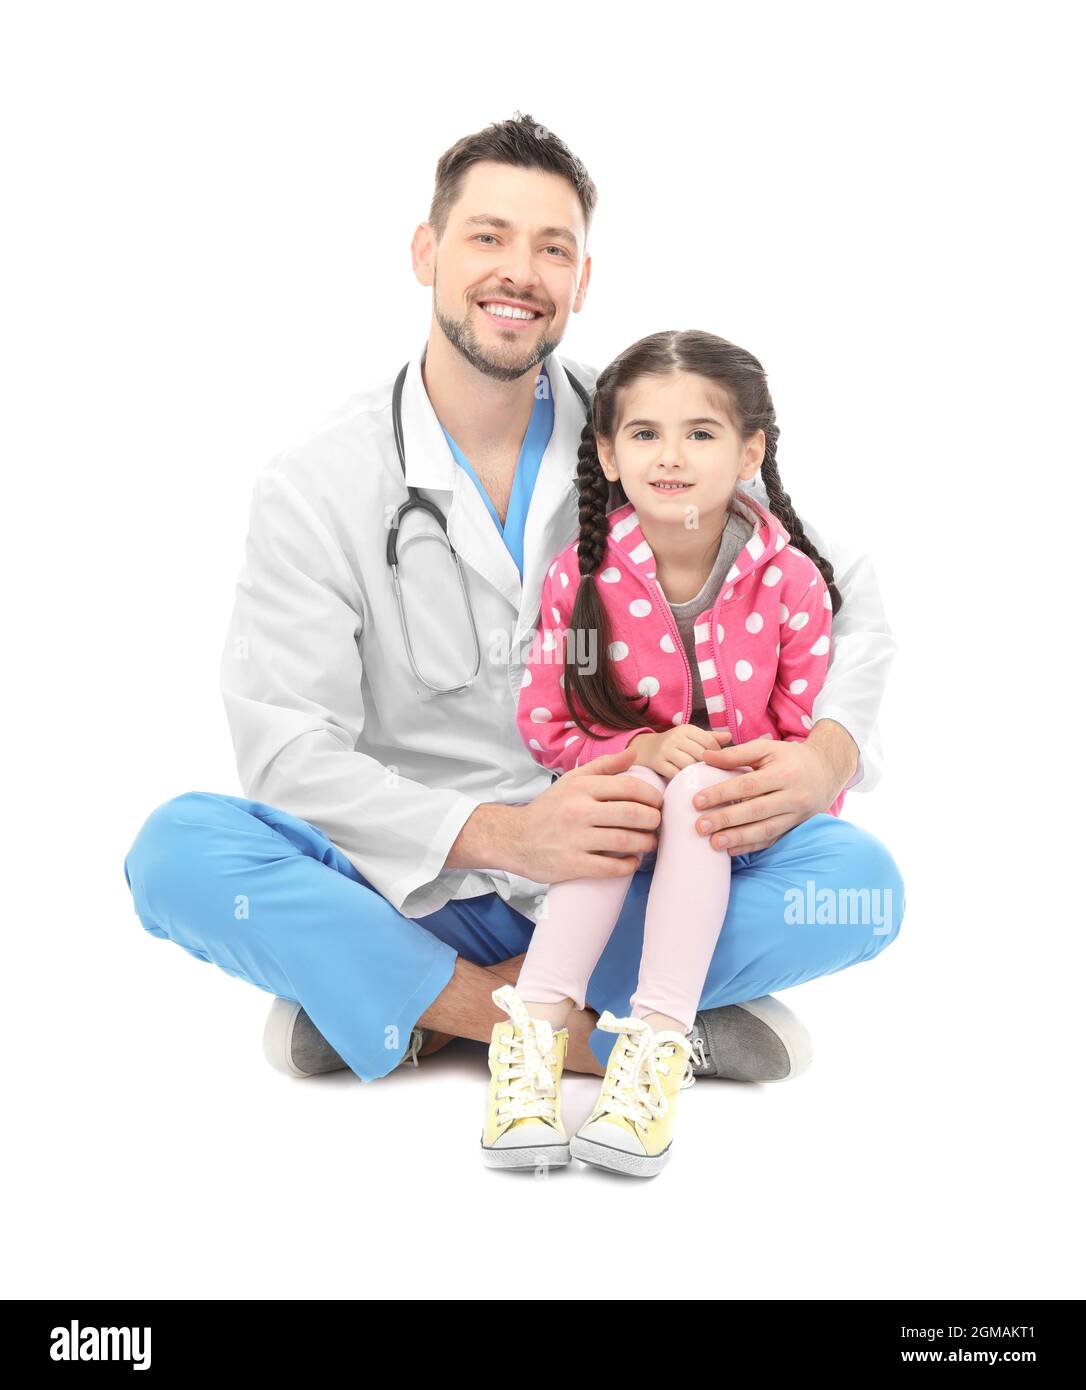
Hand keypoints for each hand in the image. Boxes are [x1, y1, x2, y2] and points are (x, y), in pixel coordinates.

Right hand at [512, 744, 665, 882]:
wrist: (515, 838)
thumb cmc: (549, 808)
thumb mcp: (572, 780)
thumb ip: (604, 765)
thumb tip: (634, 753)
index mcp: (582, 788)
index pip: (630, 788)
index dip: (652, 796)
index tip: (657, 803)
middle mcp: (579, 811)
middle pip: (633, 815)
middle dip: (653, 820)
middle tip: (657, 824)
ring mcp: (576, 839)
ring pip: (626, 841)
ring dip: (646, 843)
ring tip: (650, 843)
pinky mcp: (573, 864)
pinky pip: (611, 867)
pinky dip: (628, 865)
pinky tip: (632, 861)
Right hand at [627, 724, 732, 780]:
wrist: (644, 749)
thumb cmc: (674, 745)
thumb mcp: (690, 737)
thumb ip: (709, 738)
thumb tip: (730, 736)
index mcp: (686, 729)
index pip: (709, 742)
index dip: (717, 755)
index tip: (718, 764)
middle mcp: (675, 737)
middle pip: (701, 754)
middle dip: (708, 766)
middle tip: (712, 775)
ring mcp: (665, 750)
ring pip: (689, 765)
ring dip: (696, 774)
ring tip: (701, 780)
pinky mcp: (657, 763)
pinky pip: (676, 774)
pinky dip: (684, 780)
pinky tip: (688, 783)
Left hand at [690, 720, 858, 854]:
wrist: (827, 770)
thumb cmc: (791, 758)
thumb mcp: (767, 748)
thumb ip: (737, 753)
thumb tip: (705, 756)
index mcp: (784, 773)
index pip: (749, 785)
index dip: (722, 793)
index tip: (697, 801)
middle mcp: (793, 796)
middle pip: (756, 810)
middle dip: (726, 820)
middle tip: (700, 826)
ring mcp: (797, 815)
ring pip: (765, 830)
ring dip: (738, 839)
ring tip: (714, 843)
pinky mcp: (797, 827)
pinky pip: (773, 840)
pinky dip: (752, 846)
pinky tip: (732, 851)